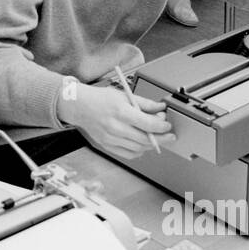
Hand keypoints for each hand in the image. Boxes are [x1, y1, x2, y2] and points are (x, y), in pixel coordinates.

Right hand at [57, 82, 173, 160]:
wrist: (80, 106)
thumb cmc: (100, 99)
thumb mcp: (124, 95)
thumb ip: (145, 103)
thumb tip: (160, 108)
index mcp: (121, 112)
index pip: (147, 124)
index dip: (161, 126)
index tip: (167, 125)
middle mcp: (115, 127)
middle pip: (145, 139)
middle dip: (161, 138)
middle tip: (169, 135)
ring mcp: (110, 138)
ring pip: (138, 148)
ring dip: (151, 145)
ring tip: (156, 138)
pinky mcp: (107, 145)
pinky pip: (128, 154)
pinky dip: (138, 151)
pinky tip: (141, 144)